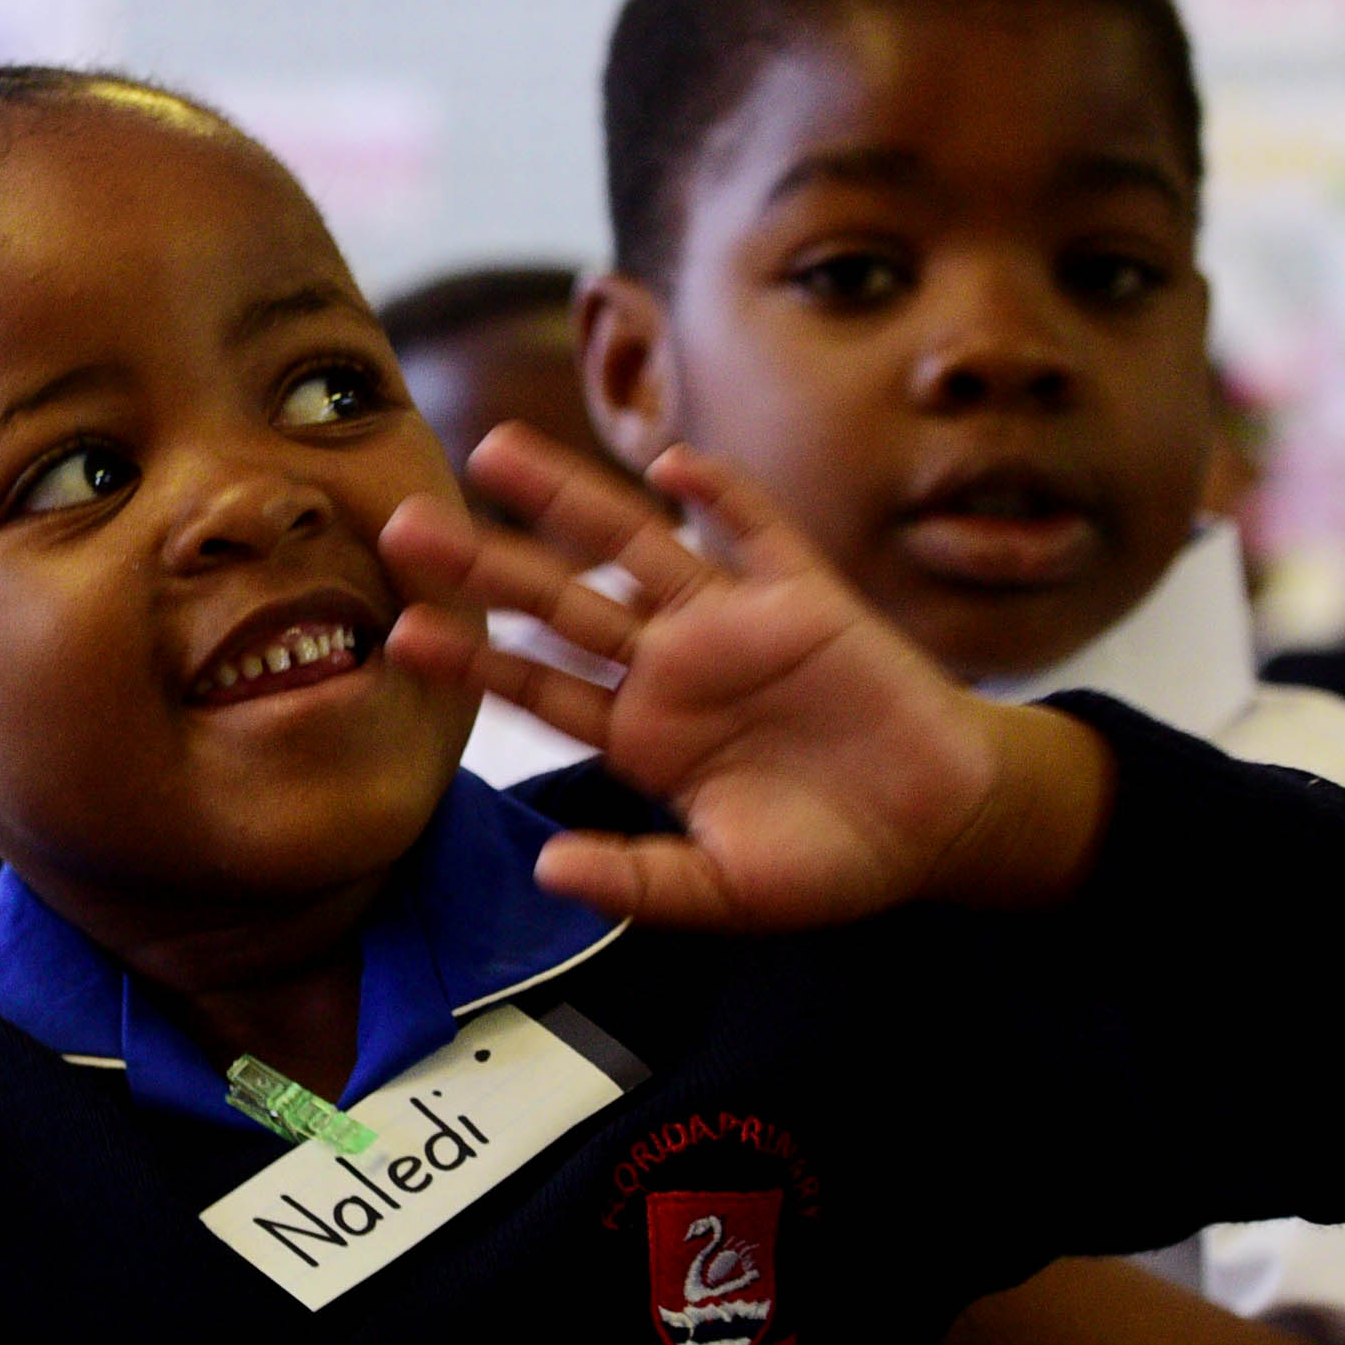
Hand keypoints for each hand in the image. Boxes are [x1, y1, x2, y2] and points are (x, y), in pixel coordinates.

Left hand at [378, 426, 1108, 927]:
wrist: (942, 826)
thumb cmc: (829, 861)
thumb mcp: (723, 892)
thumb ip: (637, 882)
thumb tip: (548, 872)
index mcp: (643, 735)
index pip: (539, 689)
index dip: (474, 662)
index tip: (403, 637)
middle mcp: (672, 666)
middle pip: (561, 602)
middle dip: (485, 566)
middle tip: (402, 528)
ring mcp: (734, 624)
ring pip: (635, 547)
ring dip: (567, 499)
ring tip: (495, 452)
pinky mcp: (806, 599)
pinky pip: (757, 533)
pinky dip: (720, 496)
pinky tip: (672, 465)